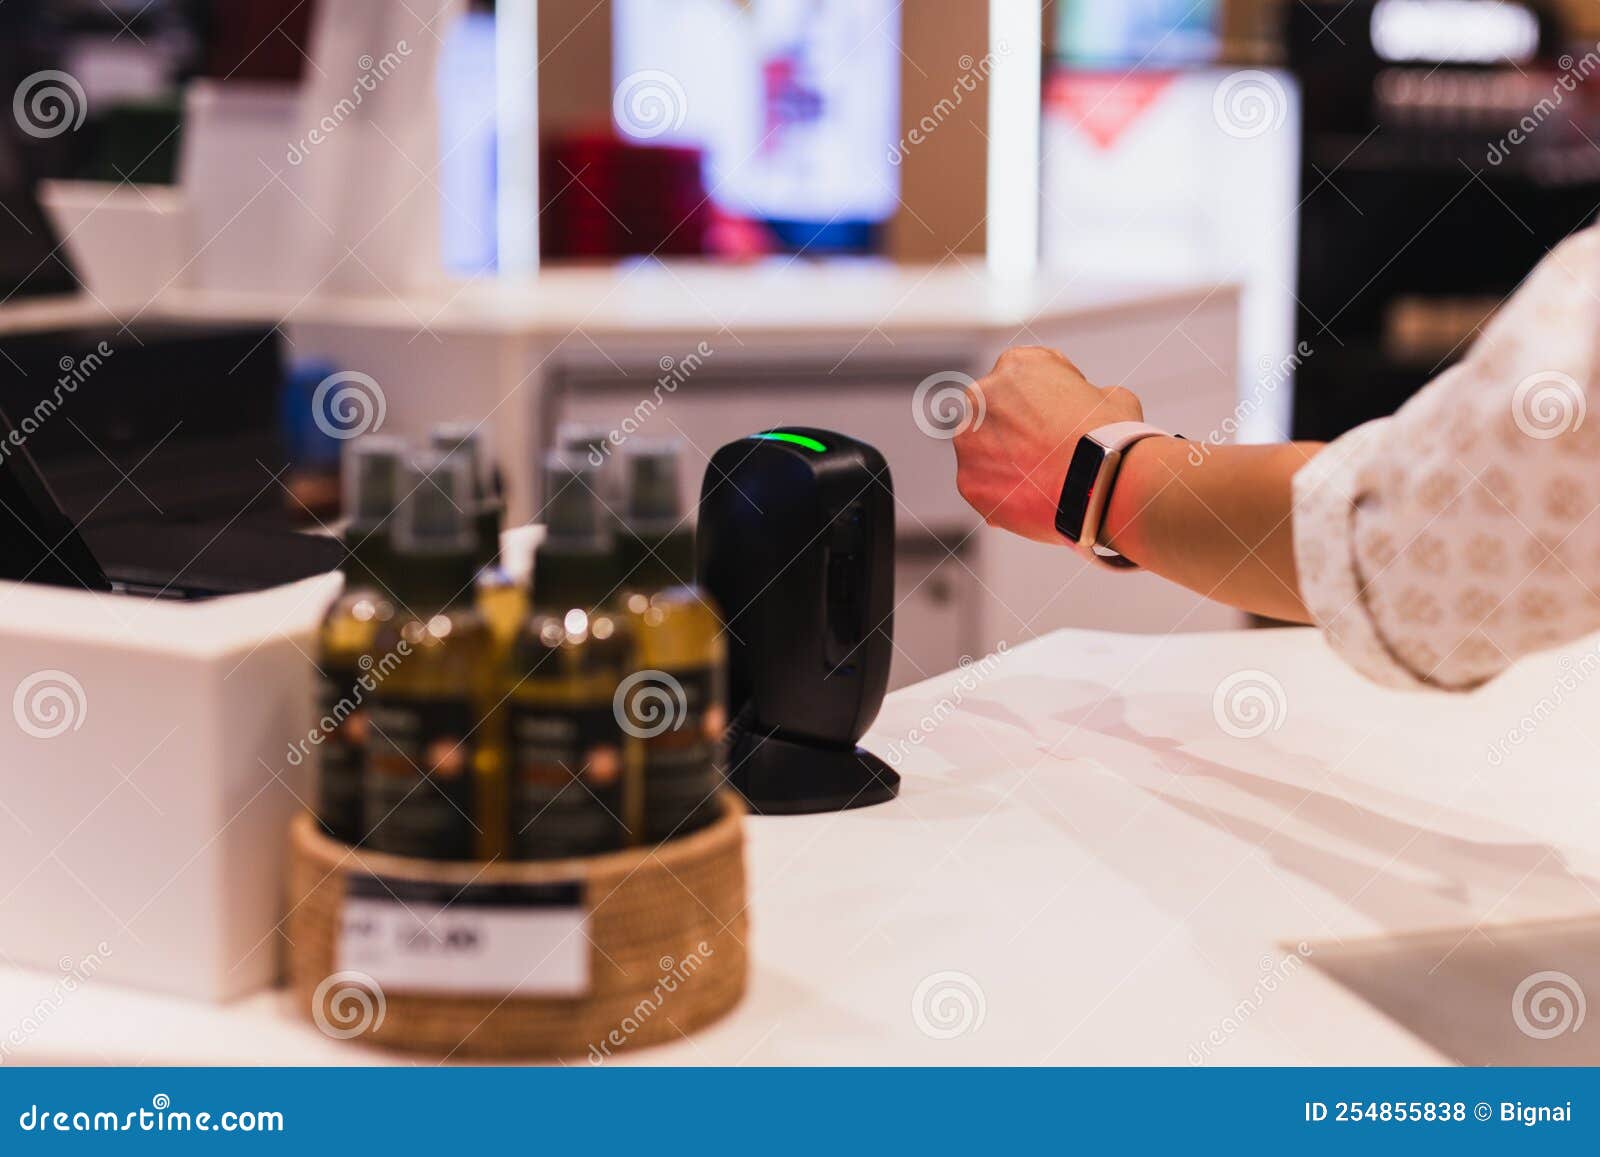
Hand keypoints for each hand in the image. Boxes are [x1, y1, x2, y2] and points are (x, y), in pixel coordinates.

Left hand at [952, 346, 1143, 543]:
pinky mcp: (968, 482)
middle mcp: (982, 397)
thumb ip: (1085, 394)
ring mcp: (969, 441)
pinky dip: (1004, 494)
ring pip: (984, 452)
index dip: (1046, 398)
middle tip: (1048, 452)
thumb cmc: (1111, 436)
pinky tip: (1033, 501)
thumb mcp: (1110, 395)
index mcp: (1015, 365)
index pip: (1024, 378)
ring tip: (1043, 481)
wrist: (1099, 484)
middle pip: (996, 413)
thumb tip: (1089, 405)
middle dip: (1017, 430)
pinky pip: (984, 487)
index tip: (1063, 418)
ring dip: (1006, 462)